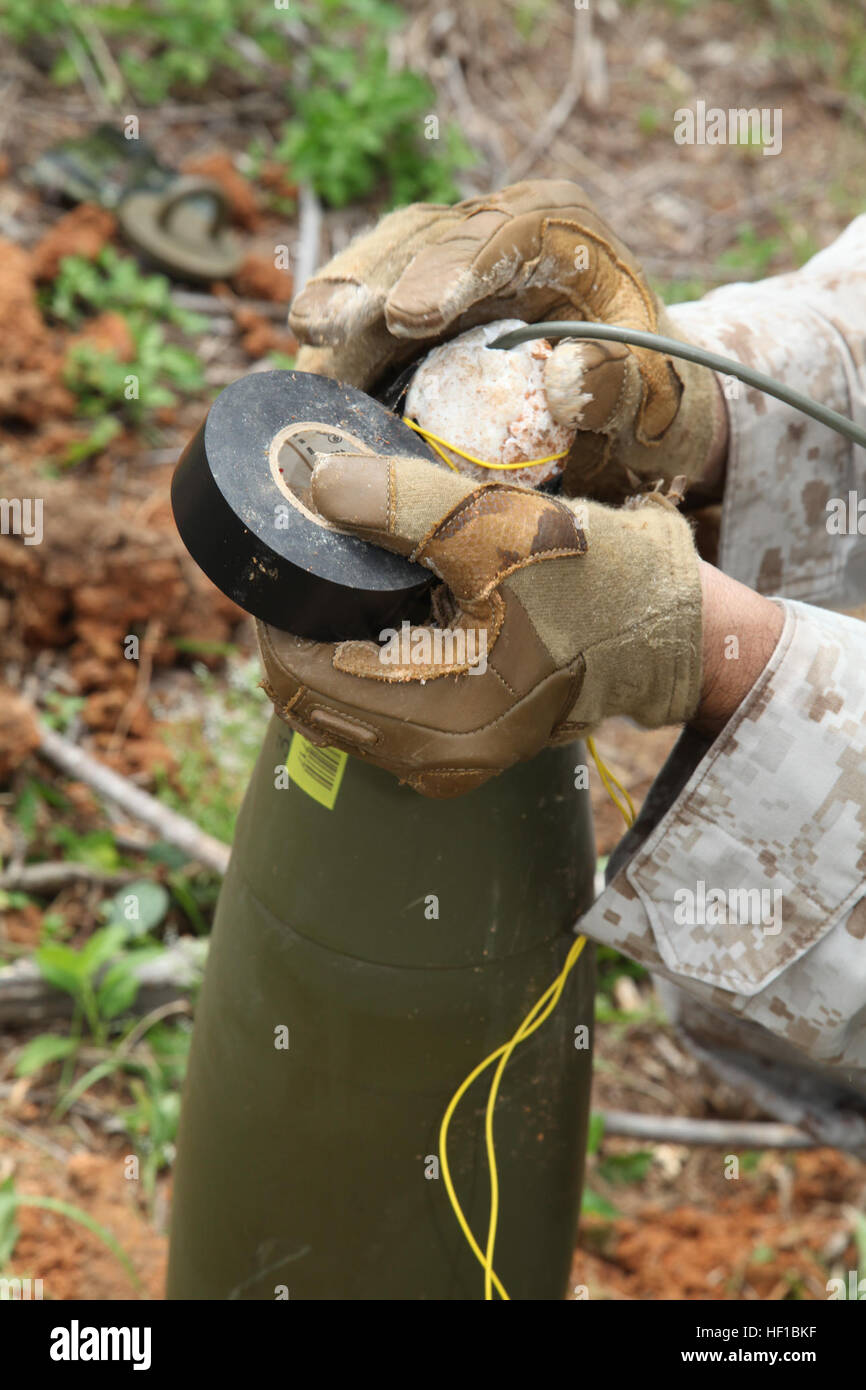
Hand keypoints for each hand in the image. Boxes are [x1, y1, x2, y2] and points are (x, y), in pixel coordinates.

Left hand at [257, 453, 702, 797]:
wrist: (668, 626)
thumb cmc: (595, 580)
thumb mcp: (498, 530)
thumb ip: (404, 504)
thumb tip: (318, 486)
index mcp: (437, 719)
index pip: (298, 677)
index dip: (274, 612)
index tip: (281, 555)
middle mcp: (434, 758)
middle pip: (308, 701)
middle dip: (295, 630)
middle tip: (307, 562)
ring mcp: (448, 760)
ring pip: (337, 713)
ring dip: (325, 651)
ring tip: (345, 586)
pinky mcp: (462, 748)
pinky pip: (376, 718)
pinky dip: (361, 671)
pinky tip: (384, 620)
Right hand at [289, 179, 726, 504]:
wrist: (633, 404)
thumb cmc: (654, 395)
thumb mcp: (661, 395)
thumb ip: (623, 383)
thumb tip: (566, 378)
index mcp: (560, 228)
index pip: (502, 231)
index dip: (450, 269)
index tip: (409, 317)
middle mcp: (492, 229)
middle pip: (418, 240)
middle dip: (364, 281)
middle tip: (321, 328)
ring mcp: (442, 263)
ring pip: (376, 270)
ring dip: (335, 315)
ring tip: (304, 359)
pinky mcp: (409, 305)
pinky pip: (362, 322)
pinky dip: (337, 355)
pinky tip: (310, 387)